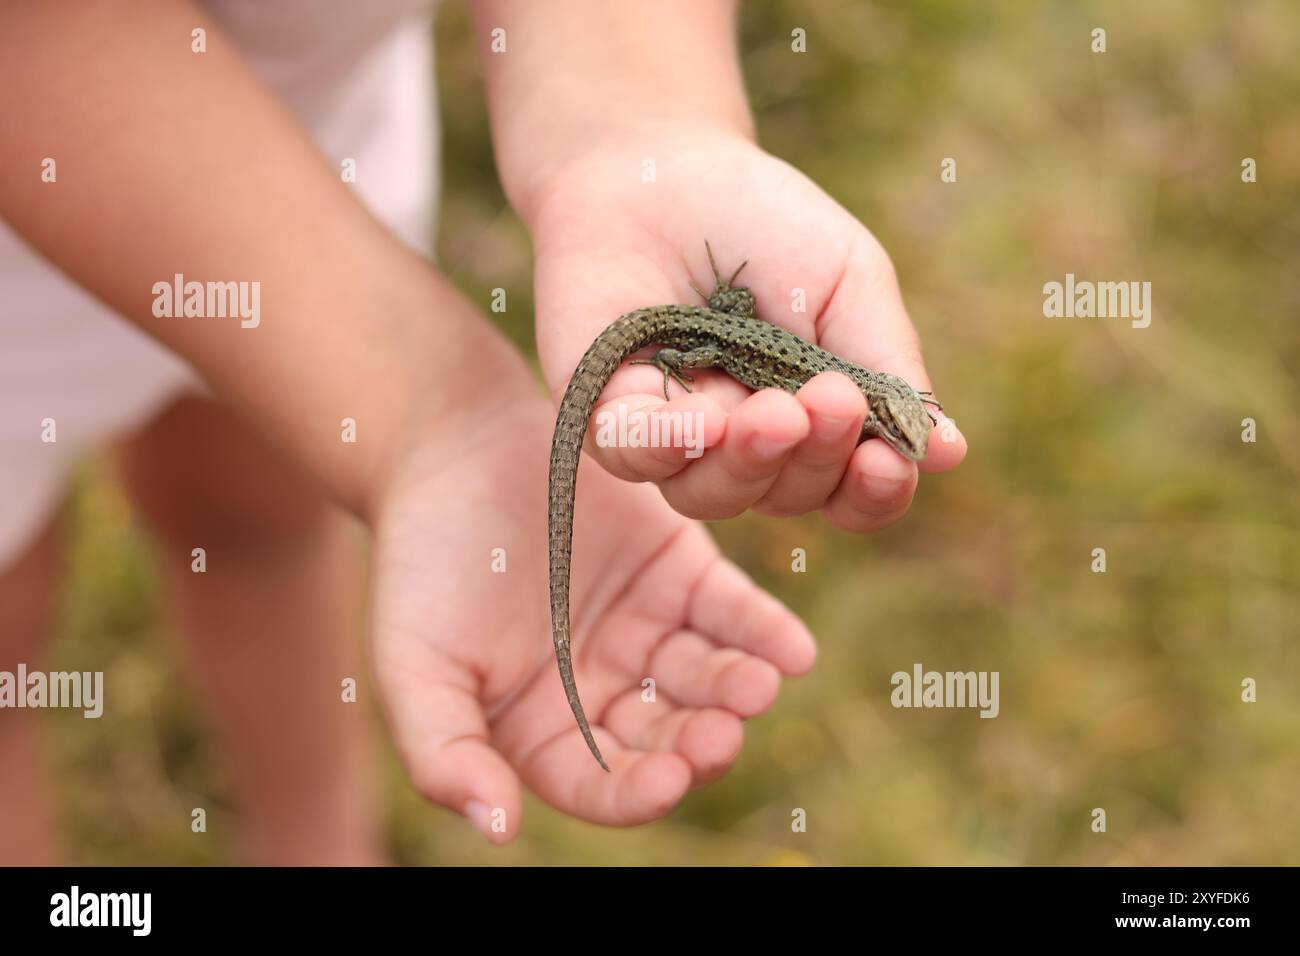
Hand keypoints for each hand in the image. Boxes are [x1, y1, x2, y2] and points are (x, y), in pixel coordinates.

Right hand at [368, 389, 814, 841]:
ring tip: (758, 685)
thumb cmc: (422, 559)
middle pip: (665, 738)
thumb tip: (499, 829)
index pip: (599, 786)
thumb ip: (445, 750)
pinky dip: (763, 631)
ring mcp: (648, 631)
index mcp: (543, 729)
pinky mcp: (684, 572)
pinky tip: (791, 648)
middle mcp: (605, 691)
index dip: (636, 793)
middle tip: (723, 733)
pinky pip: (732, 612)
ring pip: (705, 679)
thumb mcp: (414, 661)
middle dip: (697, 743)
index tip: (667, 778)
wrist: (452, 444)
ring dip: (736, 689)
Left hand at [529, 129, 966, 532]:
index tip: (890, 463)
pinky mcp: (603, 411)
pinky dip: (667, 444)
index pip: (848, 493)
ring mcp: (670, 438)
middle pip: (786, 495)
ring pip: (710, 494)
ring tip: (776, 413)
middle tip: (830, 399)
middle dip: (815, 457)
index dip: (872, 493)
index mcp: (810, 428)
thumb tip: (950, 451)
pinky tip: (703, 420)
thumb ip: (888, 366)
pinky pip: (632, 452)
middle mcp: (741, 450)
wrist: (665, 166)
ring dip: (750, 461)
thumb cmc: (767, 228)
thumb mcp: (849, 283)